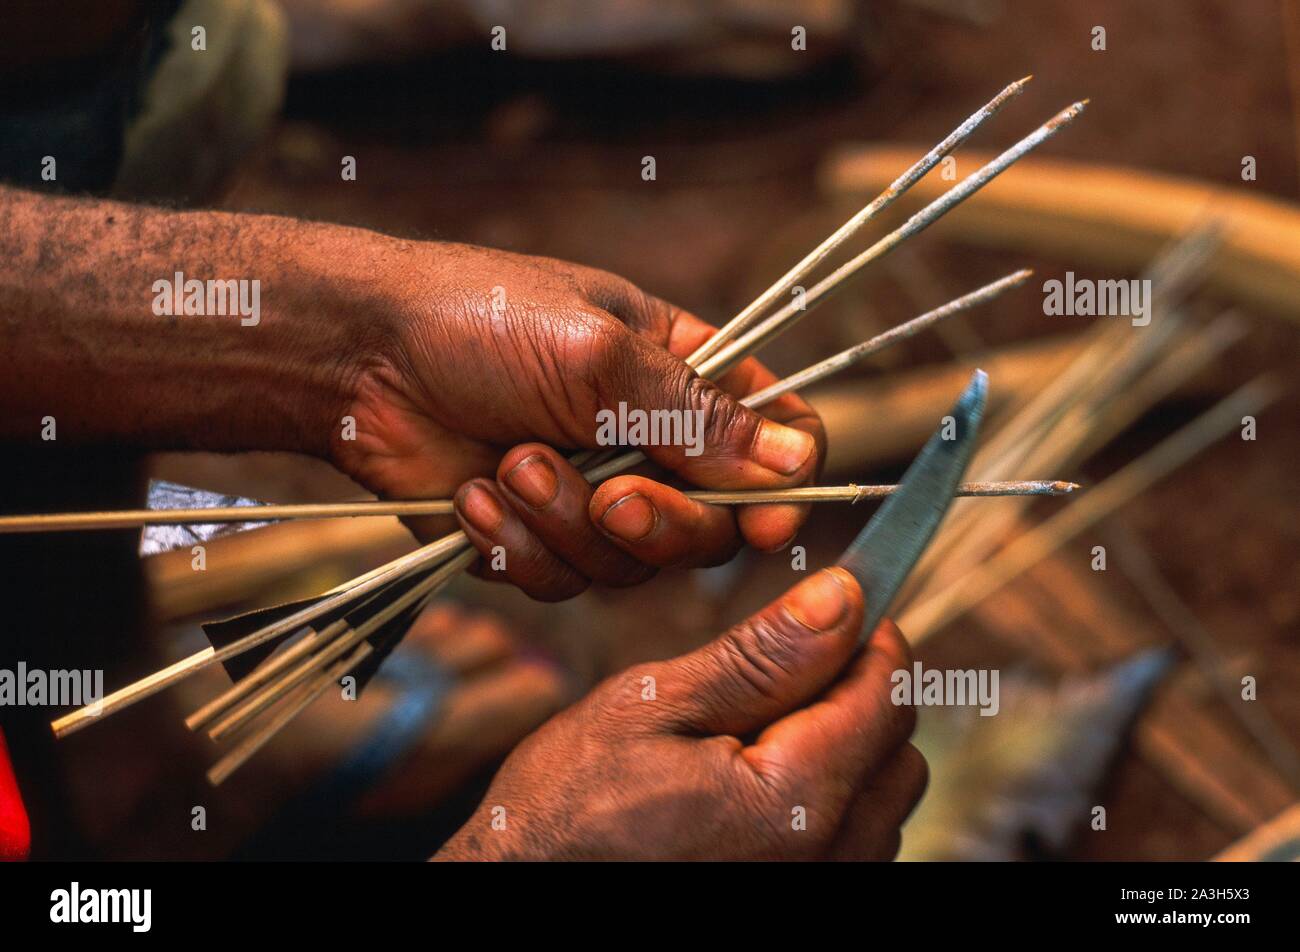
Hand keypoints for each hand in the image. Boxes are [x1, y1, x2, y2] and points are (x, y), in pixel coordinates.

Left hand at [334, 240, 824, 599]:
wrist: (358, 358)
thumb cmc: (480, 320)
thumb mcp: (600, 355)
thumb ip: (698, 418)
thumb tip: (800, 463)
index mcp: (683, 378)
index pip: (777, 439)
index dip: (784, 487)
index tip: (761, 522)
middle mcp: (649, 444)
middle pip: (710, 528)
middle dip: (659, 524)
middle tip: (610, 496)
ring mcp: (590, 496)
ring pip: (631, 565)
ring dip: (567, 523)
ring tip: (510, 463)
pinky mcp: (533, 539)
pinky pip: (559, 582)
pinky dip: (516, 547)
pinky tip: (474, 497)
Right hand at [433, 568, 925, 859]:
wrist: (527, 888)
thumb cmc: (568, 811)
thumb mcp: (653, 707)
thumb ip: (761, 657)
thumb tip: (841, 600)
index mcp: (792, 803)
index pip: (887, 697)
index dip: (868, 637)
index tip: (834, 607)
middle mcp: (825, 859)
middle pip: (897, 751)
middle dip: (855, 695)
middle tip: (775, 674)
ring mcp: (817, 890)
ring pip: (881, 798)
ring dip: (841, 750)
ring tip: (748, 737)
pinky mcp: (802, 902)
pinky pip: (851, 841)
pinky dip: (824, 799)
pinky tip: (751, 784)